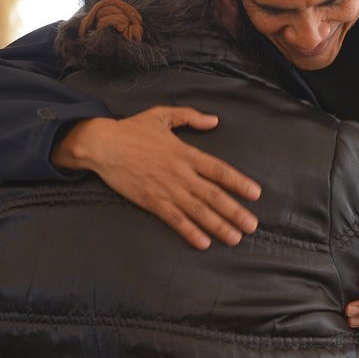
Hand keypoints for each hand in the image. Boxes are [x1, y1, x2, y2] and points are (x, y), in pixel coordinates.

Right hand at [52, 106, 260, 249]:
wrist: (103, 145)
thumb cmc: (132, 129)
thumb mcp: (162, 115)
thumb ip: (190, 117)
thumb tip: (214, 120)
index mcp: (185, 152)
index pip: (219, 170)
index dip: (239, 182)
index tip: (256, 194)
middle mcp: (180, 173)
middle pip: (213, 195)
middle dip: (235, 212)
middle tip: (252, 226)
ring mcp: (166, 189)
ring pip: (198, 211)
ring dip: (218, 226)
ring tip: (234, 238)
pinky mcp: (151, 201)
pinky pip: (174, 219)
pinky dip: (189, 231)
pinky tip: (203, 243)